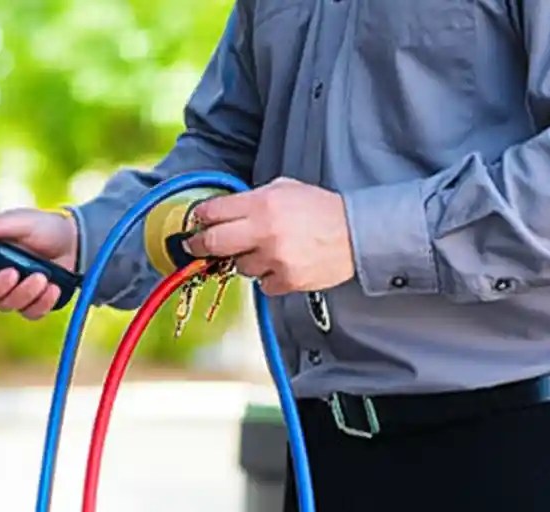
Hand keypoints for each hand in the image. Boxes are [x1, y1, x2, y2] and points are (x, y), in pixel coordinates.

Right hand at [0, 209, 77, 319]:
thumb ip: (0, 224)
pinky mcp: (30, 305)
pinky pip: (29, 313)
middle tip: (14, 273)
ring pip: (5, 305)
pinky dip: (42, 303)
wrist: (74, 243)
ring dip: (25, 293)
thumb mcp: (23, 222)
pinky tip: (53, 288)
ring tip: (42, 276)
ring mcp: (10, 293)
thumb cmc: (42, 228)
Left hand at [186, 178, 353, 295]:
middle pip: (212, 243)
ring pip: (238, 266)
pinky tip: (281, 264)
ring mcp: (274, 259)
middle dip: (198, 245)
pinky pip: (261, 284)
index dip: (200, 218)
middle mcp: (264, 232)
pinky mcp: (285, 281)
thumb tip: (223, 210)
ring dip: (245, 260)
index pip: (213, 212)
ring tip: (265, 251)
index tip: (196, 222)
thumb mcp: (284, 188)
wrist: (355, 234)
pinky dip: (267, 277)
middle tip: (195, 246)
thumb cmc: (320, 210)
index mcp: (262, 204)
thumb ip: (252, 198)